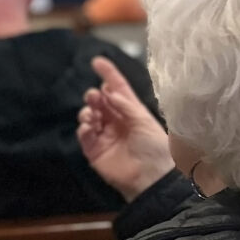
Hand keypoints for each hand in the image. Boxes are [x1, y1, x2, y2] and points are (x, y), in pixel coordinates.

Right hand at [78, 56, 174, 202]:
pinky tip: (89, 127)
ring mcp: (105, 136)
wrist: (152, 178)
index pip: (117, 89)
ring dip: (87, 111)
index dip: (108, 74)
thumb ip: (125, 105)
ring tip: (92, 114)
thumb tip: (107, 90)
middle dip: (94, 96)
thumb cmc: (155, 148)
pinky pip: (84, 135)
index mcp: (131, 112)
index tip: (96, 61)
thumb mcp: (144, 121)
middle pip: (99, 101)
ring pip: (89, 116)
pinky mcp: (95, 151)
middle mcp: (117, 121)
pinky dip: (84, 128)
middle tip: (94, 97)